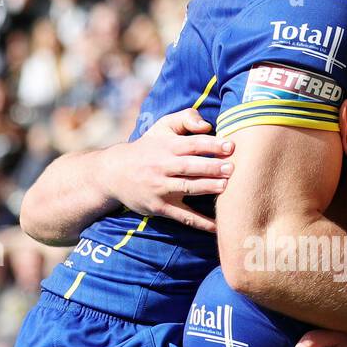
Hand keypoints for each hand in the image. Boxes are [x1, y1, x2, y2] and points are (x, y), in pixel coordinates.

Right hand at [98, 108, 233, 231]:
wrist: (114, 173)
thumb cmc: (148, 148)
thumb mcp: (162, 127)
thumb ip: (185, 119)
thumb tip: (207, 125)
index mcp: (166, 146)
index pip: (191, 144)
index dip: (211, 145)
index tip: (230, 146)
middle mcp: (163, 167)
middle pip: (190, 166)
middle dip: (211, 167)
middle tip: (232, 168)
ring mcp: (161, 189)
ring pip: (187, 188)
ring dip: (207, 188)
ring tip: (226, 187)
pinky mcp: (160, 208)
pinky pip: (183, 216)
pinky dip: (200, 223)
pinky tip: (218, 227)